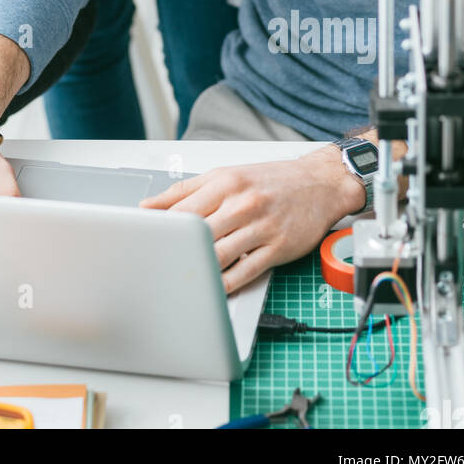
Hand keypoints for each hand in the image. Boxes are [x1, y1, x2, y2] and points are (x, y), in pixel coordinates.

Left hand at [139, 147, 363, 292]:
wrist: (319, 183)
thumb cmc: (269, 180)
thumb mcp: (225, 175)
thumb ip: (184, 191)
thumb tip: (148, 206)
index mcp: (224, 182)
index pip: (182, 209)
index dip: (159, 228)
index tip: (144, 241)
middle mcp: (241, 203)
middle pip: (197, 233)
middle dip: (175, 251)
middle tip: (156, 266)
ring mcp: (260, 226)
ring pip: (219, 255)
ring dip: (198, 270)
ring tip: (179, 280)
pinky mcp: (277, 248)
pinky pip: (245, 271)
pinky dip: (226, 284)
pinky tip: (212, 288)